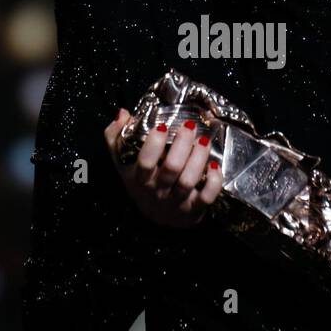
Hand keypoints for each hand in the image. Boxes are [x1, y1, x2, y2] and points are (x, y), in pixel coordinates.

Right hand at [103, 108, 222, 228]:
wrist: (155, 216)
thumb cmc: (141, 182)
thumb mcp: (123, 162)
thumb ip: (116, 136)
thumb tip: (123, 114)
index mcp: (139, 179)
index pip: (145, 162)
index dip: (154, 143)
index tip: (163, 126)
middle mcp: (157, 191)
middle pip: (172, 167)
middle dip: (183, 144)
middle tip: (189, 126)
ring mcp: (176, 201)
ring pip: (189, 180)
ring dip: (199, 158)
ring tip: (203, 140)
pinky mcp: (194, 209)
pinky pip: (206, 197)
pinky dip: (214, 181)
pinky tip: (214, 165)